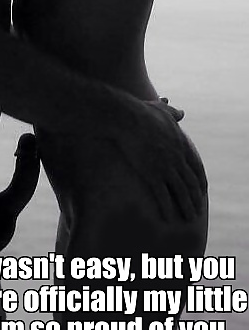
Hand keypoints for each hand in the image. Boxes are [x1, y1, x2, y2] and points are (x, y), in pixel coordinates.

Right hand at [119, 98, 206, 222]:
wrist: (126, 118)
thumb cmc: (141, 112)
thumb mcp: (162, 110)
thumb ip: (173, 113)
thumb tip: (181, 112)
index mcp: (181, 144)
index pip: (197, 167)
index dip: (201, 180)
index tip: (203, 191)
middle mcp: (177, 158)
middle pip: (191, 182)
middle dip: (196, 198)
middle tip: (197, 211)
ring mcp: (165, 167)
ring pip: (181, 192)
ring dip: (187, 207)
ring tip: (189, 219)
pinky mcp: (151, 173)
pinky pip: (162, 196)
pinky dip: (167, 208)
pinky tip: (169, 218)